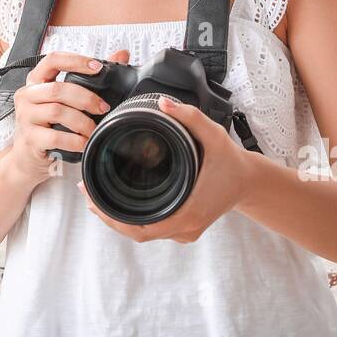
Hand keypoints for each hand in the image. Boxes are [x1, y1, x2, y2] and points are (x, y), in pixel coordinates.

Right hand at [5, 48, 130, 186]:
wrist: (28, 155)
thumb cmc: (49, 123)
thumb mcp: (65, 99)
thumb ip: (91, 77)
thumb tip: (121, 54)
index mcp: (36, 80)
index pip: (53, 60)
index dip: (76, 61)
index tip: (98, 67)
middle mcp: (27, 95)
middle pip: (58, 89)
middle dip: (86, 98)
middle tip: (103, 108)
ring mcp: (25, 117)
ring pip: (57, 112)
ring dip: (82, 122)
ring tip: (94, 129)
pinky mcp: (29, 138)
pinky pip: (56, 137)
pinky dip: (75, 141)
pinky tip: (84, 143)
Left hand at [78, 94, 250, 243]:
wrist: (250, 181)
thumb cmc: (231, 161)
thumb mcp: (214, 134)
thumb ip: (189, 116)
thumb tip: (163, 103)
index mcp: (188, 211)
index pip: (142, 227)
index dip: (113, 218)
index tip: (93, 200)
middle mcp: (185, 227)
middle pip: (137, 232)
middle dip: (108, 216)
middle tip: (86, 192)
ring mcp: (185, 230)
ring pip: (143, 233)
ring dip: (118, 219)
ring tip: (95, 196)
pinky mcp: (184, 227)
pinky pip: (152, 229)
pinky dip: (132, 219)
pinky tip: (117, 204)